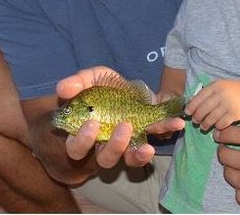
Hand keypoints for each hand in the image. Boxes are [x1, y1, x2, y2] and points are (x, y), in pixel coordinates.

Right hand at [55, 66, 180, 168]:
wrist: (129, 88)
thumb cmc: (104, 87)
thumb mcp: (91, 78)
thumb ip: (77, 83)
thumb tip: (63, 88)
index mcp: (85, 133)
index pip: (76, 147)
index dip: (82, 140)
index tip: (91, 124)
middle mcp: (104, 145)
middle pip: (105, 159)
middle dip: (114, 146)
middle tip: (124, 127)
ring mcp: (127, 145)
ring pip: (128, 159)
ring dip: (138, 155)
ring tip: (149, 146)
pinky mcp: (145, 137)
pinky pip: (154, 142)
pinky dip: (165, 132)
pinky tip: (175, 124)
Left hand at [186, 79, 239, 129]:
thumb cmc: (230, 91)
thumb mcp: (218, 87)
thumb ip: (205, 94)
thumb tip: (189, 103)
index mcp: (215, 86)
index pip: (199, 98)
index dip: (191, 106)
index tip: (187, 112)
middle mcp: (221, 94)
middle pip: (203, 110)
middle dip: (197, 117)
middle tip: (195, 121)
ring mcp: (228, 105)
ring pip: (211, 119)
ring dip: (205, 124)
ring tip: (203, 126)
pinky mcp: (235, 114)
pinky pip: (221, 124)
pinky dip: (217, 126)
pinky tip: (216, 126)